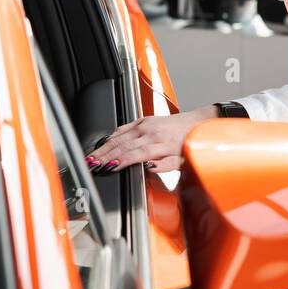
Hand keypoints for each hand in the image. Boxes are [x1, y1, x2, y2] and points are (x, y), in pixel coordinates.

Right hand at [85, 104, 219, 174]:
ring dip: (104, 147)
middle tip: (93, 163)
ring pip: (120, 136)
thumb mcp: (184, 160)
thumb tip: (149, 168)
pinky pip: (123, 128)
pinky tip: (103, 144)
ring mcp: (145, 124)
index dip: (122, 161)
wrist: (195, 123)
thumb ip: (166, 165)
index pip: (137, 153)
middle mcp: (152, 132)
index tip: (110, 167)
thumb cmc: (189, 143)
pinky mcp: (142, 120)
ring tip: (92, 156)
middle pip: (124, 145)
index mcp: (162, 143)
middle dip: (106, 155)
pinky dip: (111, 136)